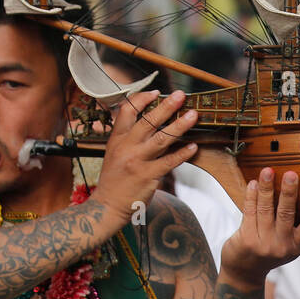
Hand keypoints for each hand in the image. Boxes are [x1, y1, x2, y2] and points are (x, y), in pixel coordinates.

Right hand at [93, 90, 197, 222]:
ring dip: (179, 126)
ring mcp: (137, 161)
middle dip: (166, 106)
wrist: (107, 206)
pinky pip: (169, 162)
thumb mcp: (114, 152)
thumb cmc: (114, 179)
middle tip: (180, 95)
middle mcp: (126, 147)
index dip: (142, 99)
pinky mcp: (148, 176)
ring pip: (161, 139)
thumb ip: (128, 137)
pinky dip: (182, 154)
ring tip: (193, 115)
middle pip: (147, 121)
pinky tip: (193, 147)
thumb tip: (149, 120)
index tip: (156, 92)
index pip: (127, 111)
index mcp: (117, 139)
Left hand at [218, 168, 299, 290]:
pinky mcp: (245, 238)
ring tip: (268, 171)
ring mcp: (262, 242)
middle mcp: (280, 245)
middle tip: (292, 174)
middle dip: (289, 193)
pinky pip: (249, 212)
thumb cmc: (275, 253)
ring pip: (265, 210)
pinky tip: (253, 183)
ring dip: (267, 189)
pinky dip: (251, 196)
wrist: (245, 270)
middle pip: (286, 215)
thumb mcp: (296, 250)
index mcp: (297, 246)